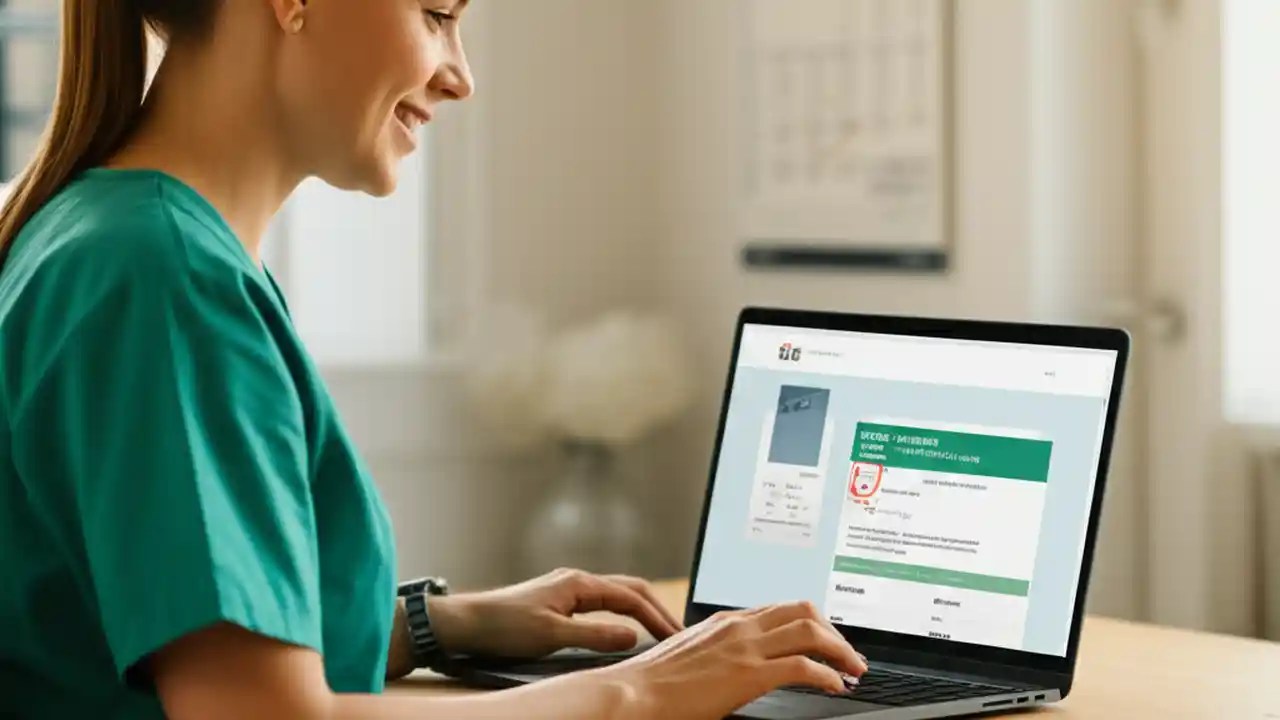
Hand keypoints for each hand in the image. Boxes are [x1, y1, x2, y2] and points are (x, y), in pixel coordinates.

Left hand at [426, 568, 682, 658]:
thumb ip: (595, 636)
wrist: (465, 623)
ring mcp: (567, 589)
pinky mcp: (558, 601)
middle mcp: (576, 581)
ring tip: (660, 631)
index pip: (632, 596)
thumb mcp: (552, 636)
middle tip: (679, 633)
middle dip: (657, 609)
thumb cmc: (503, 627)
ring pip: (616, 594)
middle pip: (630, 588)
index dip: (658, 617)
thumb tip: (633, 636)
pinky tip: (625, 629)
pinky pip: (602, 603)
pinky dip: (623, 614)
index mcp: (579, 583)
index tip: (677, 637)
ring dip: (641, 610)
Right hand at [594, 601, 868, 719]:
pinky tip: (835, 686)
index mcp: (726, 621)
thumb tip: (734, 666)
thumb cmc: (653, 684)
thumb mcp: (692, 655)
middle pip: (804, 610)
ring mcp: (744, 647)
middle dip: (834, 631)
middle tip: (848, 654)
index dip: (813, 623)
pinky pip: (803, 666)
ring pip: (811, 631)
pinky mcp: (748, 674)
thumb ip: (718, 653)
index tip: (826, 641)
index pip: (782, 609)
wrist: (633, 693)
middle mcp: (739, 626)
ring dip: (840, 650)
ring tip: (852, 669)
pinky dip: (828, 675)